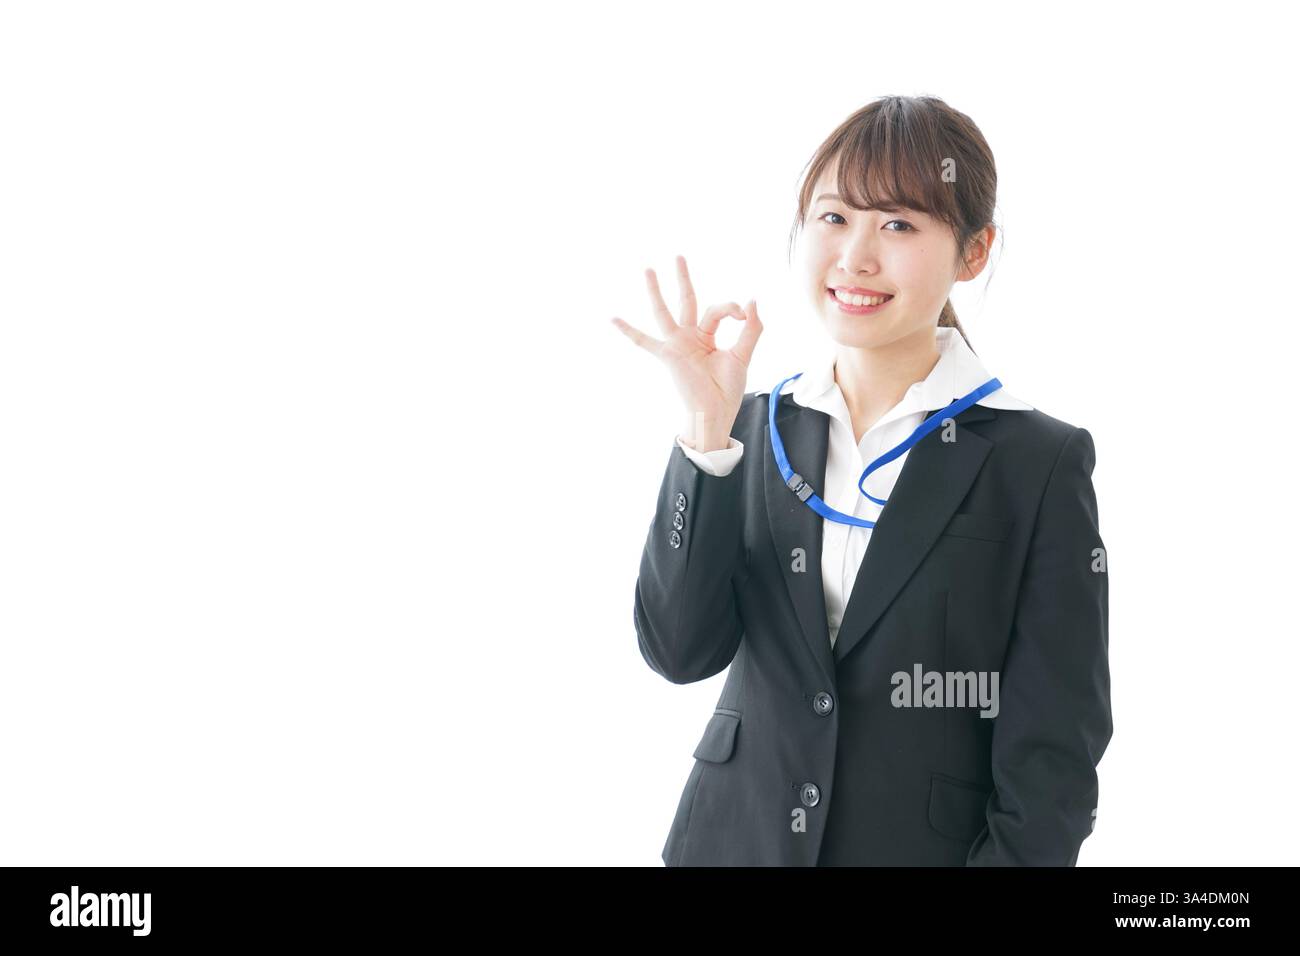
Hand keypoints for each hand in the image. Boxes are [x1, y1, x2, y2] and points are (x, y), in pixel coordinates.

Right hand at [611, 255, 761, 449]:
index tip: (743, 314)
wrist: (716, 412)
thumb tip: (751, 300)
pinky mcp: (668, 356)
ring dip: (656, 291)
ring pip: (664, 312)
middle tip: (679, 256)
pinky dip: (629, 331)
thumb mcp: (743, 354)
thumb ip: (751, 329)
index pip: (717, 309)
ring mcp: (677, 345)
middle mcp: (689, 337)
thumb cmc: (727, 389)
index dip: (731, 307)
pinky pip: (644, 342)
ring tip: (649, 269)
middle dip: (683, 279)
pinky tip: (612, 318)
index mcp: (706, 336)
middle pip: (686, 300)